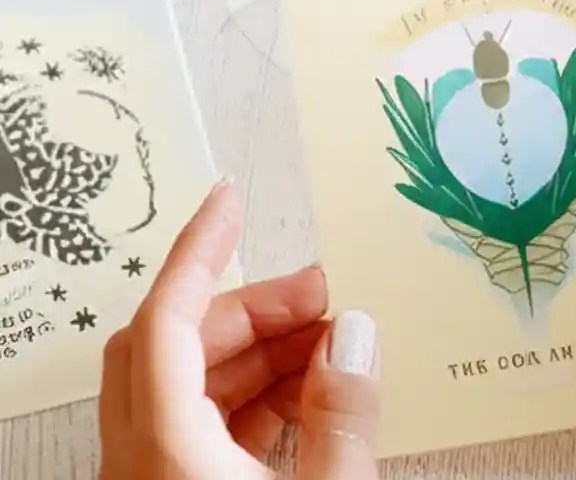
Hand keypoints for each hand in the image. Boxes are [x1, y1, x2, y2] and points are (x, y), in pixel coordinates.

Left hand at [99, 180, 381, 479]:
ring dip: (261, 355)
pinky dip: (257, 399)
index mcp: (165, 452)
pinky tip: (315, 397)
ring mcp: (156, 479)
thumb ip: (343, 416)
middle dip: (251, 308)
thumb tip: (355, 337)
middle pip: (175, 344)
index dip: (198, 250)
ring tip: (334, 350)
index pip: (165, 320)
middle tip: (321, 295)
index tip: (228, 200)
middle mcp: (142, 462)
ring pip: (190, 384)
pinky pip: (202, 426)